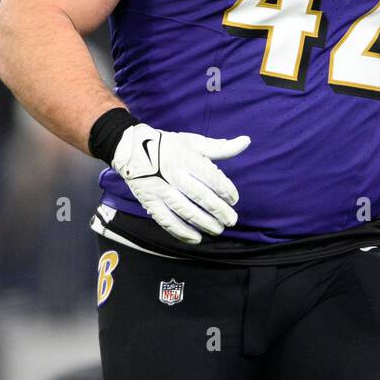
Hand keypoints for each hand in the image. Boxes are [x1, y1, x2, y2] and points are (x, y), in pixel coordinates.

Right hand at [110, 124, 246, 243]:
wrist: (132, 150)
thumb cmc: (169, 146)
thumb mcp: (194, 142)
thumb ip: (220, 147)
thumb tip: (246, 141)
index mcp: (186, 158)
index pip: (211, 177)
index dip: (226, 190)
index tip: (234, 199)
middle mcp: (174, 174)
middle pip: (200, 196)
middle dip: (219, 211)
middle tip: (232, 220)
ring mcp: (160, 190)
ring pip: (185, 210)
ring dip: (204, 223)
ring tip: (218, 230)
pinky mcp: (150, 202)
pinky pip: (166, 220)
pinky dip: (181, 232)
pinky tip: (196, 238)